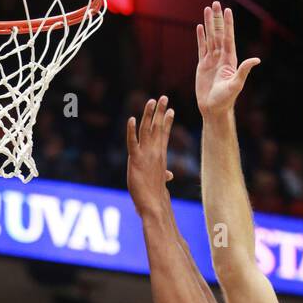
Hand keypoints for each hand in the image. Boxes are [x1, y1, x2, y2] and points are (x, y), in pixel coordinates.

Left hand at [127, 96, 174, 217]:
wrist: (154, 205)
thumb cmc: (156, 197)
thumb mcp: (160, 181)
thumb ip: (164, 174)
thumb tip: (169, 175)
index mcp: (161, 156)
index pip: (164, 134)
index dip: (167, 121)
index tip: (170, 110)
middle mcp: (155, 152)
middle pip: (158, 127)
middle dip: (161, 111)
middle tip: (164, 97)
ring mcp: (145, 155)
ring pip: (147, 130)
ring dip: (149, 114)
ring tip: (151, 101)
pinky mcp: (135, 160)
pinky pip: (132, 143)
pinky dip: (131, 131)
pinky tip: (131, 119)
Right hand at [195, 3, 259, 119]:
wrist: (213, 110)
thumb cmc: (225, 100)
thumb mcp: (236, 84)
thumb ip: (244, 70)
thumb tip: (256, 60)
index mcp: (230, 60)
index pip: (228, 38)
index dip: (228, 24)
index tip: (227, 10)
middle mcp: (221, 58)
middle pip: (218, 34)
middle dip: (217, 19)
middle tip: (215, 4)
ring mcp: (212, 61)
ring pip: (210, 38)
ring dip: (208, 24)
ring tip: (206, 10)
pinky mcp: (202, 66)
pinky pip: (201, 48)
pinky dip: (201, 38)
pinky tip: (200, 28)